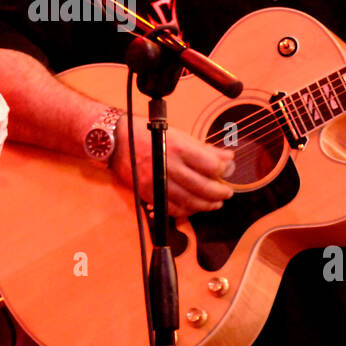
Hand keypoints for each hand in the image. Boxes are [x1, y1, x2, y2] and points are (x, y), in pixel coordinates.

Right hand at [110, 120, 235, 215]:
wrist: (117, 141)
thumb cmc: (148, 133)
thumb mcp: (179, 134)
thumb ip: (204, 149)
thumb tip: (228, 158)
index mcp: (178, 148)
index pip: (210, 166)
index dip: (223, 171)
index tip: (227, 171)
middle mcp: (168, 166)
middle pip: (203, 187)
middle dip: (219, 193)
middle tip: (226, 193)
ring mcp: (157, 182)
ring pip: (189, 201)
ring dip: (206, 205)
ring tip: (215, 203)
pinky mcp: (149, 193)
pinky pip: (172, 208)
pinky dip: (186, 211)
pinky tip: (194, 207)